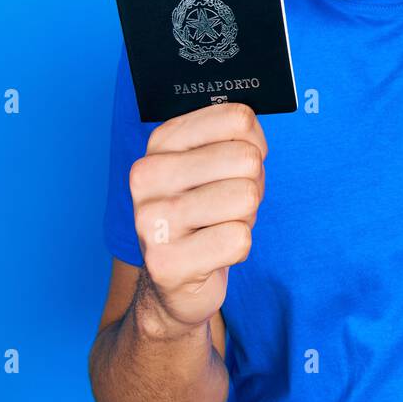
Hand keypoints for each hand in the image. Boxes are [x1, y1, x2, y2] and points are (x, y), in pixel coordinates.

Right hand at [127, 102, 267, 334]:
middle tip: (228, 205)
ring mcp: (151, 220)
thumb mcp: (215, 164)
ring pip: (245, 197)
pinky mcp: (165, 263)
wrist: (175, 282)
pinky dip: (238, 249)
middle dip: (251, 185)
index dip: (254, 144)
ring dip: (245, 218)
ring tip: (219, 227)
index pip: (237, 119)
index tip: (236, 166)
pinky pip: (238, 240)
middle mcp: (147, 176)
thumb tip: (251, 128)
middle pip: (246, 159)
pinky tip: (213, 253)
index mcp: (161, 143)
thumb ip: (235, 137)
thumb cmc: (206, 212)